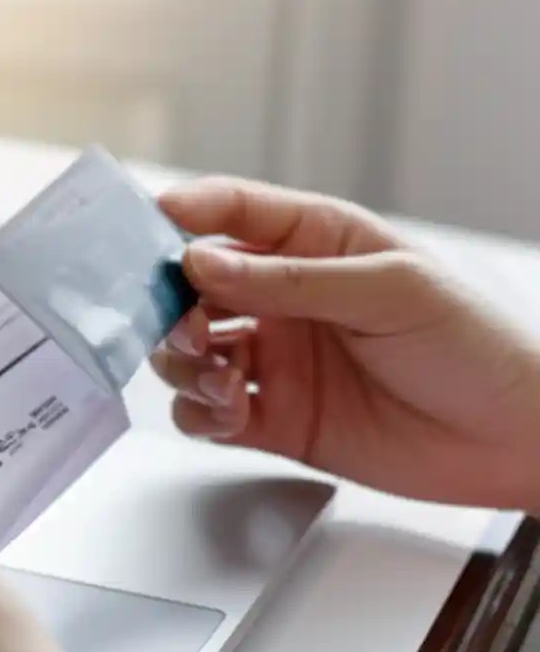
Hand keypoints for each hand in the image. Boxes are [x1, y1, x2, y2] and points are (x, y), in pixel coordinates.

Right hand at [152, 176, 539, 513]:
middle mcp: (283, 299)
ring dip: (182, 361)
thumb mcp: (388, 291)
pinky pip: (207, 413)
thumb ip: (288, 279)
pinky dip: (200, 413)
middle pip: (192, 287)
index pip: (234, 212)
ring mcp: (274, 359)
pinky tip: (228, 412)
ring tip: (216, 376)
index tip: (149, 220)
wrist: (512, 439)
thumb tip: (202, 262)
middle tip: (182, 323)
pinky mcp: (272, 418)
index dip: (186, 212)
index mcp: (315, 244)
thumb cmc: (473, 345)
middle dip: (171, 302)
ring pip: (187, 351)